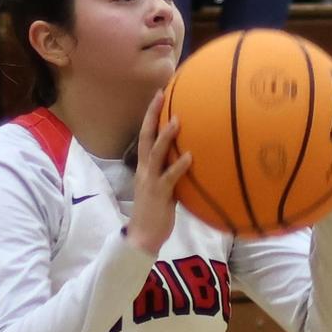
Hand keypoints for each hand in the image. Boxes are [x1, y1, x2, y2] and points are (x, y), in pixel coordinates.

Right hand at [129, 91, 194, 253]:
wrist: (142, 237)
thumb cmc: (155, 213)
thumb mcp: (162, 187)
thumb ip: (170, 173)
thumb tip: (186, 160)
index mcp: (144, 167)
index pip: (146, 136)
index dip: (151, 116)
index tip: (159, 96)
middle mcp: (145, 170)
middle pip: (146, 137)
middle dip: (152, 115)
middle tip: (160, 95)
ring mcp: (150, 181)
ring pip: (156, 153)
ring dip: (166, 136)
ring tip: (177, 120)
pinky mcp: (159, 194)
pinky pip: (170, 177)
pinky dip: (179, 166)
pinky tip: (189, 156)